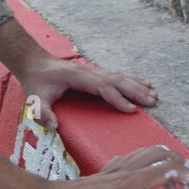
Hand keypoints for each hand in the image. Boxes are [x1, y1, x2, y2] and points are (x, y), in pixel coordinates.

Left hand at [18, 51, 157, 127]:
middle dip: (135, 91)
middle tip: (152, 102)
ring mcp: (93, 71)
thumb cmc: (36, 81)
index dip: (117, 98)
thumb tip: (53, 126)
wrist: (35, 62)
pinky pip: (117, 76)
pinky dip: (132, 80)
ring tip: (154, 96)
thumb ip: (41, 112)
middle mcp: (89, 72)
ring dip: (137, 86)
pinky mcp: (95, 73)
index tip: (131, 109)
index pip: (102, 87)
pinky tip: (145, 83)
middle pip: (116, 80)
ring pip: (120, 77)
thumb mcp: (34, 98)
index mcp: (77, 77)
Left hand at [36, 145, 188, 188]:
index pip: (167, 171)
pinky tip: (145, 180)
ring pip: (146, 154)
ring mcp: (113, 170)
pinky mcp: (104, 174)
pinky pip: (132, 160)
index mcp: (129, 185)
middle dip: (184, 166)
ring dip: (166, 163)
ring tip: (175, 186)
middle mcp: (123, 172)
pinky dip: (148, 164)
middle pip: (161, 155)